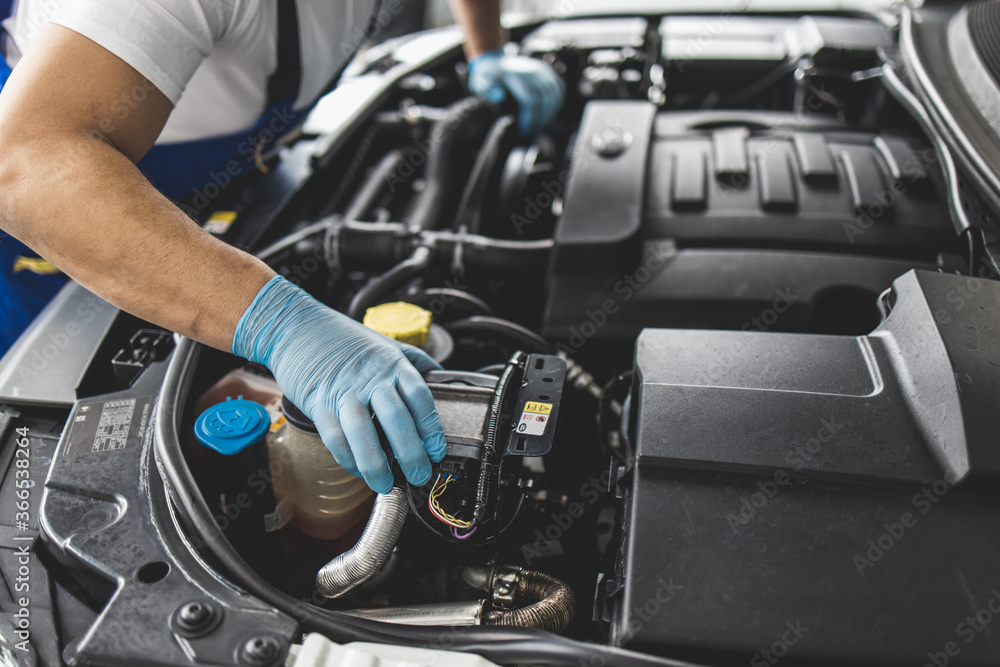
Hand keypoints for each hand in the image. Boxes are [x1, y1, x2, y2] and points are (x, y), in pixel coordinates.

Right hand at [233, 276, 446, 493]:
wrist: (294, 326)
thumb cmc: (342, 337)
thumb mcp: (384, 343)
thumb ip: (412, 362)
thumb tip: (441, 378)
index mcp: (391, 364)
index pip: (419, 397)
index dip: (431, 428)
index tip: (437, 450)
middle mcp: (370, 378)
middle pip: (396, 419)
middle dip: (411, 453)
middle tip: (419, 474)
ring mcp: (343, 391)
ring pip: (363, 431)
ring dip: (376, 464)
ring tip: (386, 484)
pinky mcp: (318, 403)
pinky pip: (334, 436)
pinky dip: (347, 458)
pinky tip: (357, 470)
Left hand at [467, 48, 564, 136]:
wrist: (493, 59)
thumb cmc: (486, 77)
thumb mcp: (481, 82)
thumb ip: (489, 90)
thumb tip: (500, 96)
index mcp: (515, 75)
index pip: (530, 99)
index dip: (531, 118)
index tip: (525, 131)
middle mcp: (531, 70)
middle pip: (545, 99)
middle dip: (541, 120)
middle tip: (533, 133)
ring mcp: (541, 69)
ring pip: (554, 94)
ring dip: (550, 114)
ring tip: (541, 127)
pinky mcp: (547, 70)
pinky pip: (559, 88)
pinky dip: (557, 103)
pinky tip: (550, 115)